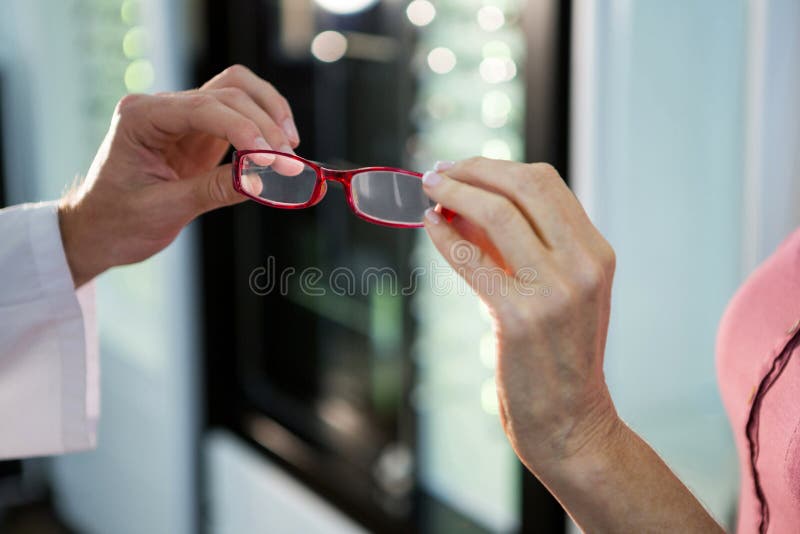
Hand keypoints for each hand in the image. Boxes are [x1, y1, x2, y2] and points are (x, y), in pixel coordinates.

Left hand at [58, 65, 299, 286]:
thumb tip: (262, 181)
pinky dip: (264, 126)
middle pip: (228, 93)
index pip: (204, 108)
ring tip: (291, 148)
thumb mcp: (164, 209)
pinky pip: (239, 115)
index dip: (246, 130)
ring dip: (270, 114)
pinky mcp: (200, 133)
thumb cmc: (117, 221)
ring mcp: (182, 117)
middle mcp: (162, 108)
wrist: (98, 232)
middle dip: (264, 126)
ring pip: (238, 92)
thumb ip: (213, 190)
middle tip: (291, 164)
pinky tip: (280, 149)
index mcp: (141, 117)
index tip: (275, 160)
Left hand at [421, 158, 619, 471]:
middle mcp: (583, 265)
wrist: (571, 421)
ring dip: (454, 192)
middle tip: (439, 171)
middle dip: (474, 169)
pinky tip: (429, 225)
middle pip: (524, 185)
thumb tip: (463, 203)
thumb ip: (519, 247)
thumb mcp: (557, 292)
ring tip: (428, 189)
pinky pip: (471, 259)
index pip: (546, 183)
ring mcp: (554, 291)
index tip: (465, 167)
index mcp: (597, 254)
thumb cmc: (558, 356)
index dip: (497, 167)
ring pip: (497, 213)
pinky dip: (444, 235)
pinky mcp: (519, 317)